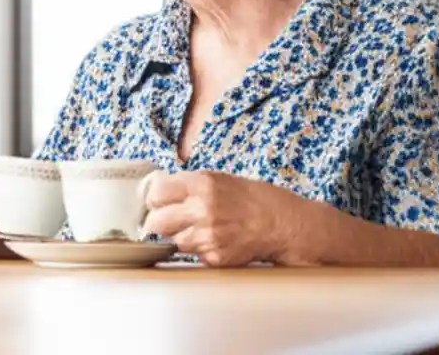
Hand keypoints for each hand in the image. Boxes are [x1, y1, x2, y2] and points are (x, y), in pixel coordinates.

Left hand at [142, 171, 307, 266]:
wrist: (283, 224)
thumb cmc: (252, 198)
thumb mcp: (219, 179)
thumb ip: (188, 185)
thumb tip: (158, 190)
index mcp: (201, 185)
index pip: (156, 193)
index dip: (155, 198)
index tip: (158, 201)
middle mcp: (202, 210)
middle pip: (156, 222)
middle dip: (159, 222)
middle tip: (170, 220)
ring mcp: (208, 236)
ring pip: (174, 242)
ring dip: (181, 237)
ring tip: (202, 229)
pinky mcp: (215, 257)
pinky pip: (193, 256)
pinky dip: (199, 250)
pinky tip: (216, 240)